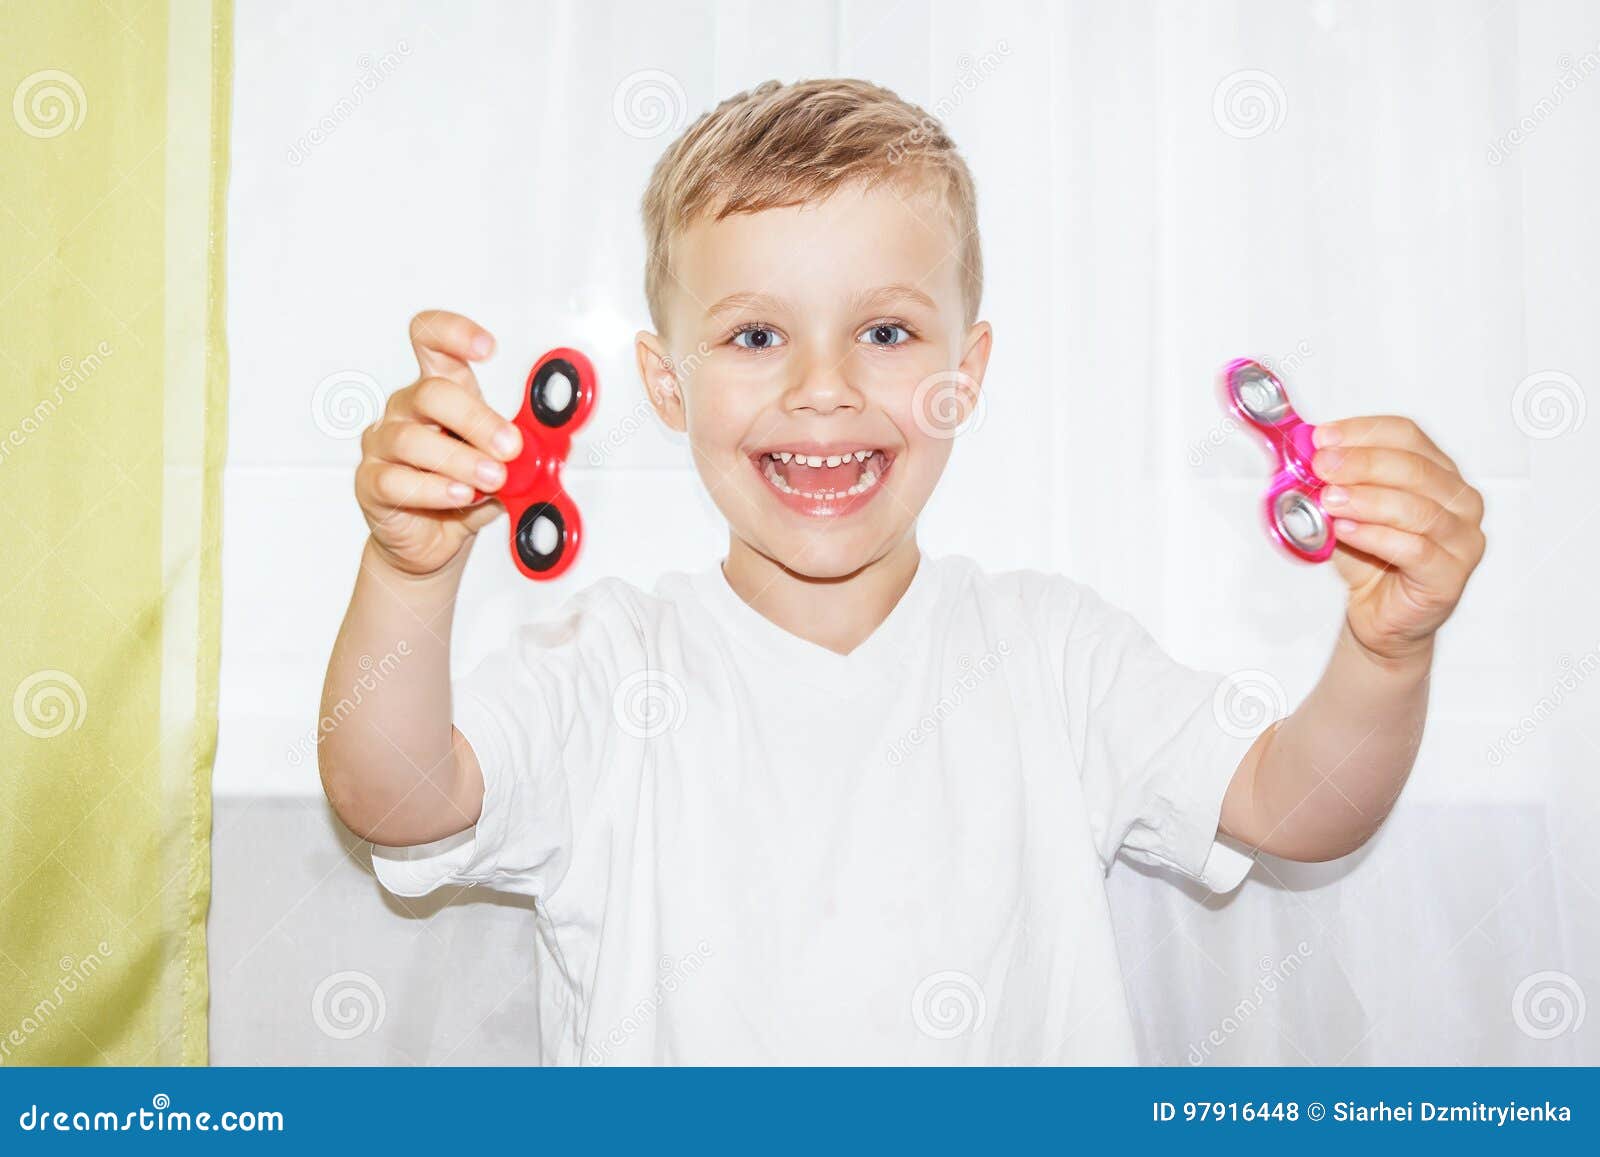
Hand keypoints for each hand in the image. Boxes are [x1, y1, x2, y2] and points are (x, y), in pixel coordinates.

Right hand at [355, 311, 521, 576]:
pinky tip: (459, 495)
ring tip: (492, 479)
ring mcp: (382, 444)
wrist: (432, 542)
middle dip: (476, 419)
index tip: (487, 348)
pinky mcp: (371, 483)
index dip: (454, 334)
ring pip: (412, 439)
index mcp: (439, 391)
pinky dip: (434, 488)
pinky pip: (396, 480)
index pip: (431, 340)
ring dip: (460, 460)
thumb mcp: (502, 465)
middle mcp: (406, 410)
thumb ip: (522, 450)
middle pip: (430, 393)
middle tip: (509, 447)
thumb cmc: (463, 492)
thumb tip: (550, 442)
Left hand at [1312, 416, 1485, 662]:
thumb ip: (1329, 480)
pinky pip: (1414, 549)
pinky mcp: (1450, 575)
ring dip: (1367, 499)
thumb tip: (1301, 450)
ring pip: (1417, 508)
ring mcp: (1462, 538)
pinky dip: (1375, 536)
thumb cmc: (1368, 558)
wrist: (1378, 615)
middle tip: (1321, 466)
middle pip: (1414, 467)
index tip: (1321, 438)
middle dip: (1361, 463)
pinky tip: (1345, 531)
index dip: (1362, 432)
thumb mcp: (1344, 508)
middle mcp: (1459, 500)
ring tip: (1328, 500)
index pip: (1406, 435)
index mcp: (1438, 472)